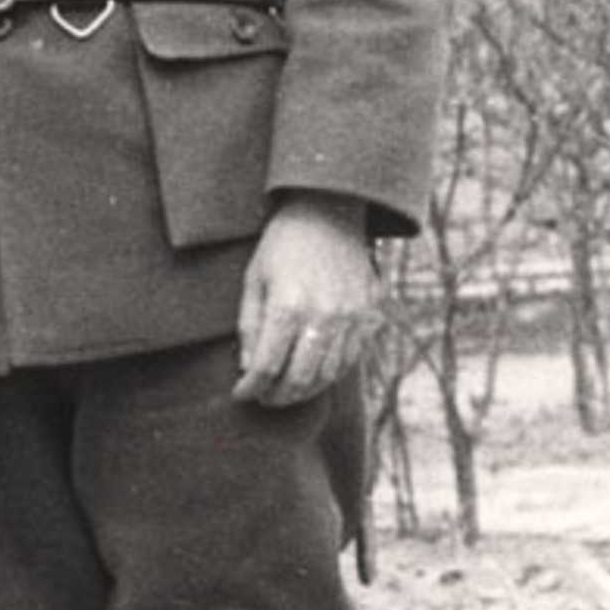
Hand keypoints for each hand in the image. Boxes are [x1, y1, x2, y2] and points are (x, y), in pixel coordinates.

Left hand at [233, 194, 377, 408]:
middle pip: (299, 378)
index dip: (251, 387)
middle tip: (263, 398)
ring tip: (285, 391)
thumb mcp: (254, 279)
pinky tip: (313, 373)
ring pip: (327, 374)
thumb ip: (250, 327)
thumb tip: (249, 369)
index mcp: (288, 305)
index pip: (267, 366)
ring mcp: (350, 316)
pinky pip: (350, 358)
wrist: (330, 210)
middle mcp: (323, 315)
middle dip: (277, 396)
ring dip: (304, 390)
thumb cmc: (283, 244)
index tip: (241, 394)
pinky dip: (329, 374)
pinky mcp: (368, 313)